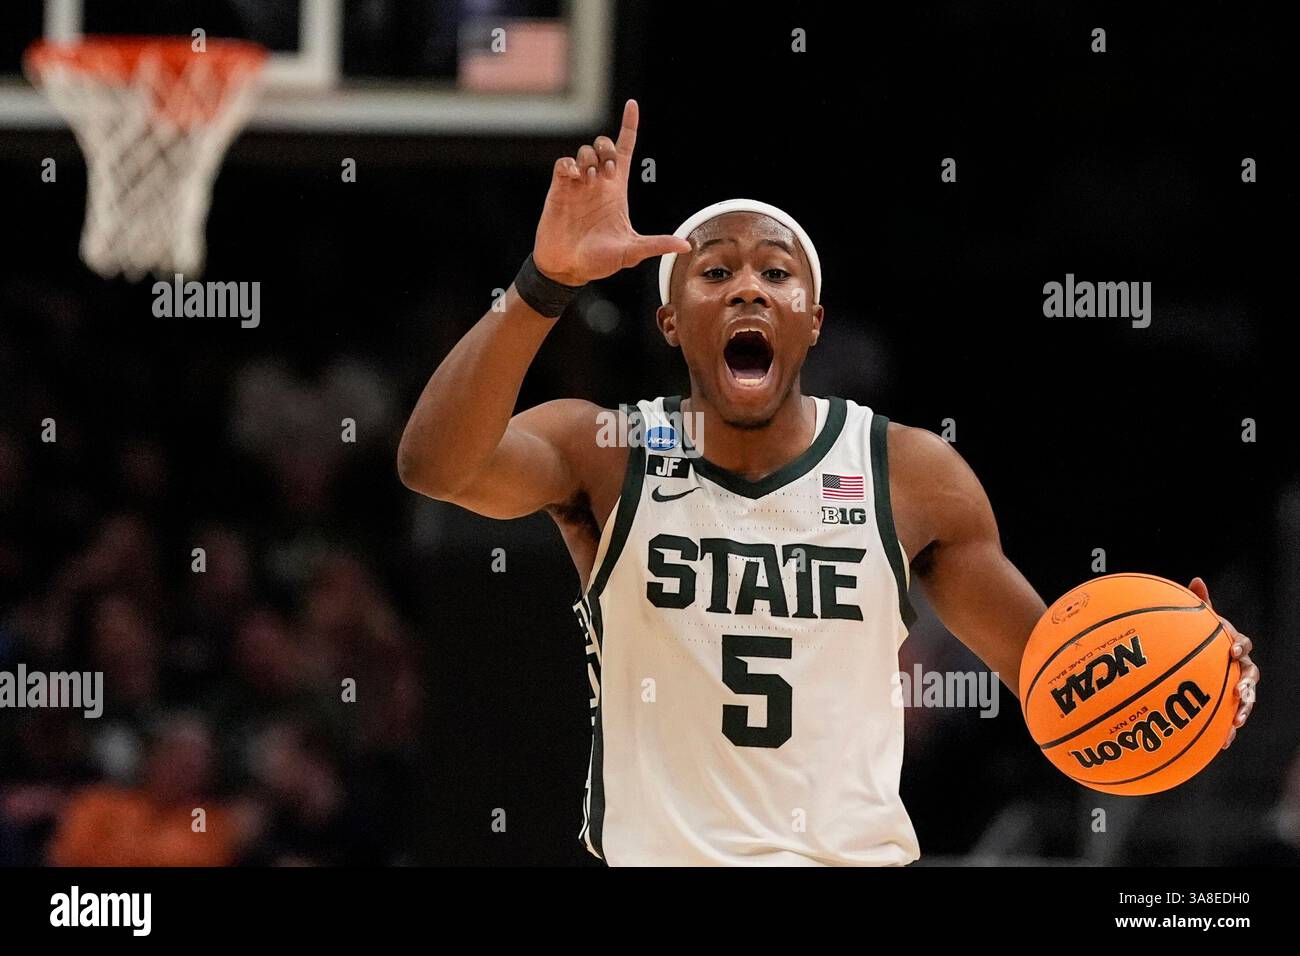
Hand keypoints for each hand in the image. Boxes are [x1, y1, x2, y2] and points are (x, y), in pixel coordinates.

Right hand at [532, 99, 690, 285]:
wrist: (568, 268)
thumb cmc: (599, 261)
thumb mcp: (632, 252)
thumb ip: (656, 244)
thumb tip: (686, 246)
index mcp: (617, 191)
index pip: (626, 150)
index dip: (629, 126)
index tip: (632, 105)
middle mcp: (598, 183)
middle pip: (605, 145)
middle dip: (608, 149)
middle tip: (609, 172)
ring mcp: (578, 185)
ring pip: (585, 151)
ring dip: (590, 160)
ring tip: (590, 181)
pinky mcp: (559, 189)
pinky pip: (564, 163)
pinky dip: (570, 165)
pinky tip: (575, 179)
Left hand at [1188, 577, 1257, 749]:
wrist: (1196, 662)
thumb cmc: (1199, 638)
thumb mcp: (1199, 622)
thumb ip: (1200, 604)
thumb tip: (1196, 580)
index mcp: (1233, 646)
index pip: (1243, 644)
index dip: (1239, 646)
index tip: (1230, 650)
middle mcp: (1239, 667)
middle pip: (1250, 676)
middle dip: (1247, 685)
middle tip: (1240, 691)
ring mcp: (1236, 687)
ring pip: (1246, 700)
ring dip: (1243, 710)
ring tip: (1237, 722)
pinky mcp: (1227, 705)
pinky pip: (1231, 717)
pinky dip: (1228, 730)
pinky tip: (1223, 743)